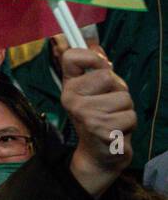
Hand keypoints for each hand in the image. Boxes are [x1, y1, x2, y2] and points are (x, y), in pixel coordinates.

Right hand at [61, 47, 135, 195]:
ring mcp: (86, 115)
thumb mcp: (92, 91)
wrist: (98, 153)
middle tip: (109, 104)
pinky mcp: (102, 130)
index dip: (91, 56)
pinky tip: (117, 130)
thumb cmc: (98, 117)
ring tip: (114, 119)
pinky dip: (129, 124)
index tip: (100, 64)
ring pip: (124, 97)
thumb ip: (94, 68)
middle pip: (108, 76)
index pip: (73, 57)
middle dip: (118, 89)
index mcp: (68, 86)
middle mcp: (71, 99)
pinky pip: (130, 116)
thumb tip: (96, 46)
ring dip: (126, 109)